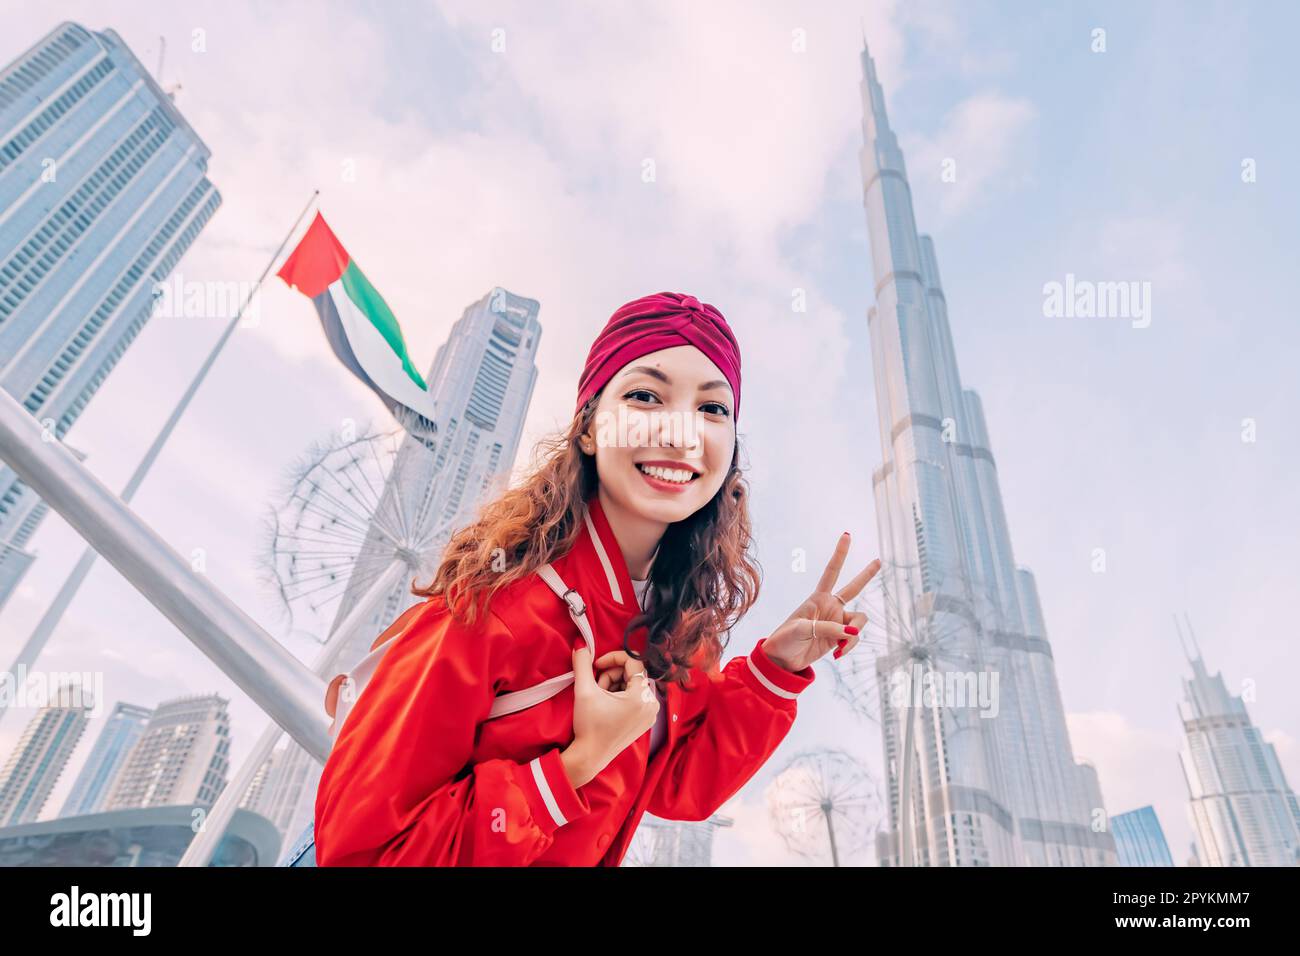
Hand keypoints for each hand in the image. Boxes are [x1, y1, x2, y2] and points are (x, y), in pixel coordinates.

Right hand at [562, 643, 659, 785]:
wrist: (590, 757)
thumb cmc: (589, 726)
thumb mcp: (584, 691)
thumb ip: (582, 664)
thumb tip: (580, 644)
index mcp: (642, 697)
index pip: (633, 661)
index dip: (613, 657)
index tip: (596, 665)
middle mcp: (652, 705)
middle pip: (633, 673)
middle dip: (612, 674)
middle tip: (596, 685)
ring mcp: (650, 715)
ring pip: (634, 684)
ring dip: (615, 684)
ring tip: (600, 697)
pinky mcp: (645, 721)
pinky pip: (636, 697)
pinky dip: (621, 695)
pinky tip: (607, 705)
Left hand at [764, 532, 879, 672]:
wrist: (782, 660)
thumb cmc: (786, 639)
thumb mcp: (803, 629)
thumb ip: (829, 628)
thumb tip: (853, 632)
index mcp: (817, 598)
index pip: (831, 572)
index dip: (840, 554)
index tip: (847, 536)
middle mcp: (830, 607)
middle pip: (853, 587)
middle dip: (866, 575)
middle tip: (879, 561)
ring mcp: (836, 622)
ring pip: (859, 621)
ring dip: (854, 634)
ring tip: (841, 646)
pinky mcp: (839, 638)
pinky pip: (854, 639)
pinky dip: (849, 647)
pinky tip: (838, 655)